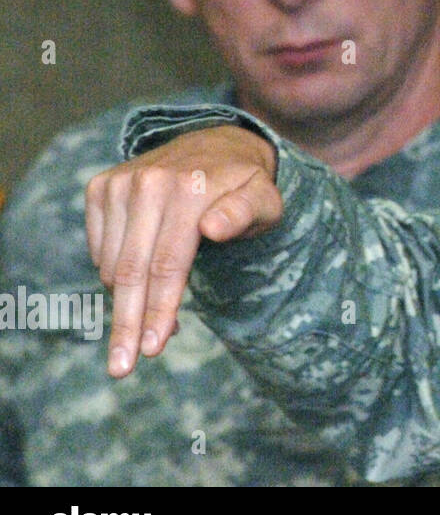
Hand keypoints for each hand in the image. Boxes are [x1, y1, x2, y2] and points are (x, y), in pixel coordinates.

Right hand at [85, 125, 281, 376]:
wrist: (217, 145)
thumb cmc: (246, 186)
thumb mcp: (265, 200)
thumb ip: (245, 214)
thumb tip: (212, 228)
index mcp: (191, 188)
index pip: (167, 263)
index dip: (158, 309)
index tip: (151, 350)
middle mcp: (148, 182)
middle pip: (131, 270)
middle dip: (126, 323)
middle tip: (121, 368)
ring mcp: (120, 183)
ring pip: (111, 264)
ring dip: (127, 303)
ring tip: (154, 323)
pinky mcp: (101, 187)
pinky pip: (99, 250)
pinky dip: (115, 277)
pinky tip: (144, 285)